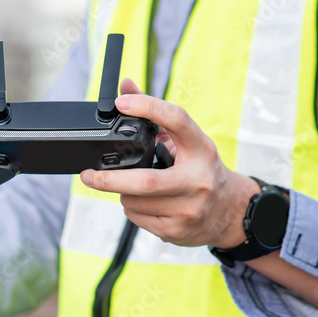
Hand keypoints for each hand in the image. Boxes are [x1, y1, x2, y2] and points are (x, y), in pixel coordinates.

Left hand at [80, 79, 259, 247]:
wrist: (228, 211)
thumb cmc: (201, 169)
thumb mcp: (186, 141)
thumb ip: (155, 114)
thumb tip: (125, 86)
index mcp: (201, 149)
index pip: (176, 119)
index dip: (147, 107)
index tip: (121, 103)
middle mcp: (198, 179)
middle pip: (145, 180)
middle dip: (109, 179)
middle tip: (88, 175)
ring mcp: (189, 208)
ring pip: (134, 201)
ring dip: (121, 193)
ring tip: (130, 187)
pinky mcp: (177, 230)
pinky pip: (137, 218)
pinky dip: (130, 208)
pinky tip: (143, 203)